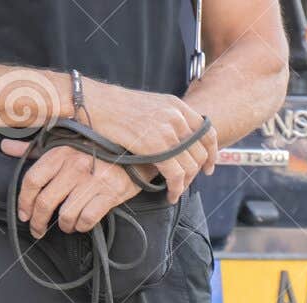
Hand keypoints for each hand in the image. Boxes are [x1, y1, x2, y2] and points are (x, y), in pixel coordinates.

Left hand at [0, 140, 139, 236]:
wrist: (136, 149)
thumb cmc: (95, 148)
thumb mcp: (64, 142)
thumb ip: (34, 148)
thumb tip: (5, 147)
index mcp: (60, 151)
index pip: (32, 180)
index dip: (23, 202)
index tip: (24, 215)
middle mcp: (74, 165)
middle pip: (45, 202)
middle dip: (38, 222)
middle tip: (38, 230)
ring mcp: (93, 180)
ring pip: (66, 215)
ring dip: (63, 226)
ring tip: (65, 225)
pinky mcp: (111, 193)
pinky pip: (87, 220)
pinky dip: (81, 226)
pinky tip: (81, 223)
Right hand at [73, 81, 216, 202]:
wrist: (95, 103)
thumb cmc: (115, 109)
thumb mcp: (149, 107)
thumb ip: (166, 120)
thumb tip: (174, 140)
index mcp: (177, 105)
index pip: (206, 132)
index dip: (211, 152)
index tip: (208, 166)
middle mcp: (177, 116)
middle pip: (200, 151)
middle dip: (196, 172)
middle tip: (187, 183)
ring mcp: (168, 131)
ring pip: (190, 165)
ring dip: (185, 184)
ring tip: (175, 192)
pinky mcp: (157, 146)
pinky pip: (176, 175)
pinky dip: (176, 189)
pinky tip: (170, 195)